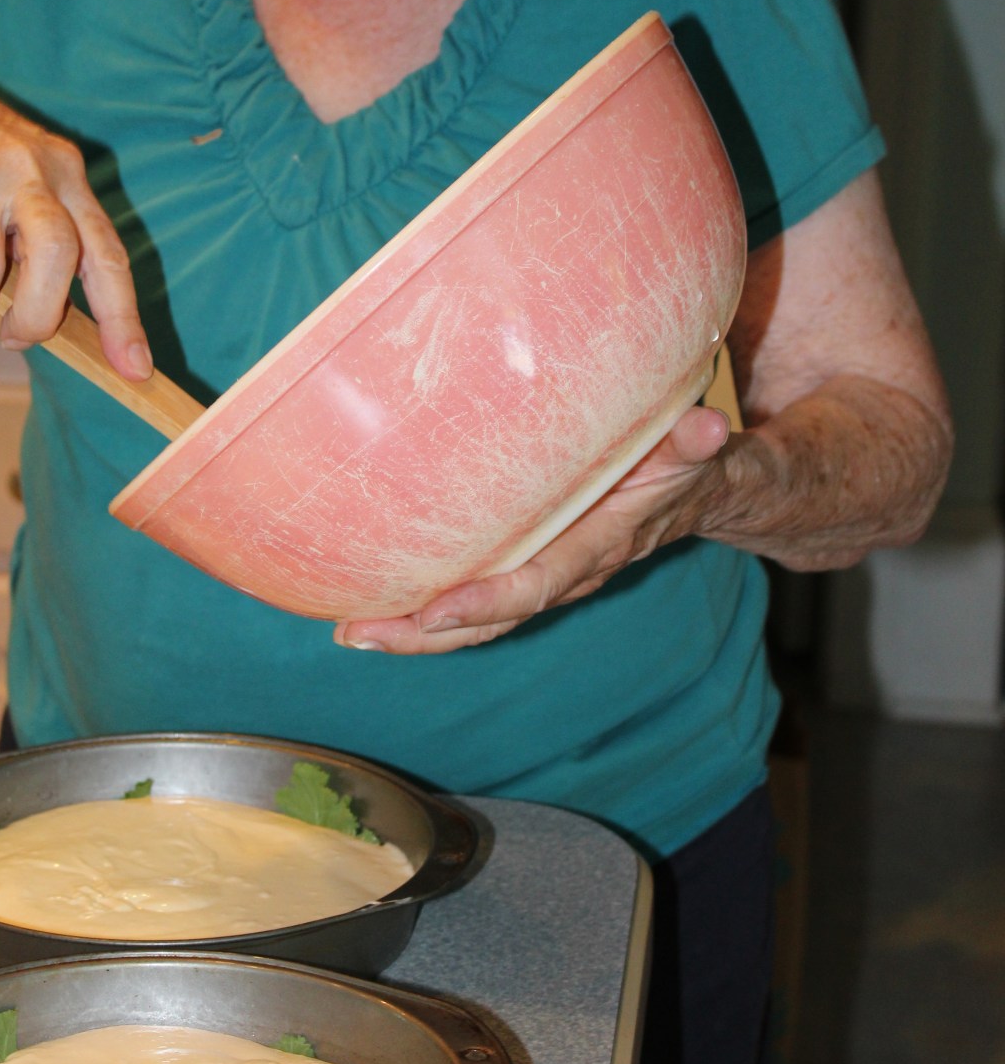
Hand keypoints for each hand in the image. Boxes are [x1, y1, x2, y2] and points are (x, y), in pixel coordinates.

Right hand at [0, 42, 151, 379]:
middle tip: (12, 337)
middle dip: (36, 319)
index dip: (124, 316)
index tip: (136, 370)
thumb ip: (48, 239)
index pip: (107, 253)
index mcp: (65, 172)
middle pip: (55, 261)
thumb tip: (47, 329)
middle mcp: (28, 167)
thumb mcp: (27, 174)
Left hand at [333, 406, 732, 653]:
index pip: (538, 581)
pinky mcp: (531, 563)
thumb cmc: (691, 462)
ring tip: (353, 633)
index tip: (436, 610)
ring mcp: (547, 572)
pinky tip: (378, 608)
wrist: (705, 491)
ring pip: (479, 620)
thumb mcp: (696, 450)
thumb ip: (695, 443)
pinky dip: (429, 612)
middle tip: (361, 635)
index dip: (489, 600)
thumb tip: (711, 428)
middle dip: (427, 634)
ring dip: (415, 632)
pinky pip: (479, 599)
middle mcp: (568, 569)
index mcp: (600, 544)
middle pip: (493, 618)